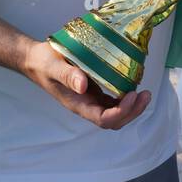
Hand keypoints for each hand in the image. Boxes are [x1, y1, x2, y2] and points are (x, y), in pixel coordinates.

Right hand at [21, 40, 150, 129]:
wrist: (36, 61)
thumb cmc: (44, 63)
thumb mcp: (54, 66)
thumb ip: (68, 75)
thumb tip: (84, 86)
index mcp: (78, 104)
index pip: (103, 119)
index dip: (120, 112)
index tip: (130, 95)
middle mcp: (87, 106)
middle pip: (113, 120)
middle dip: (132, 112)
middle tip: (145, 95)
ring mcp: (91, 100)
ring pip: (116, 113)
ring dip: (132, 107)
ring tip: (145, 93)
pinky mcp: (95, 92)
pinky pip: (113, 100)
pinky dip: (126, 97)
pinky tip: (133, 84)